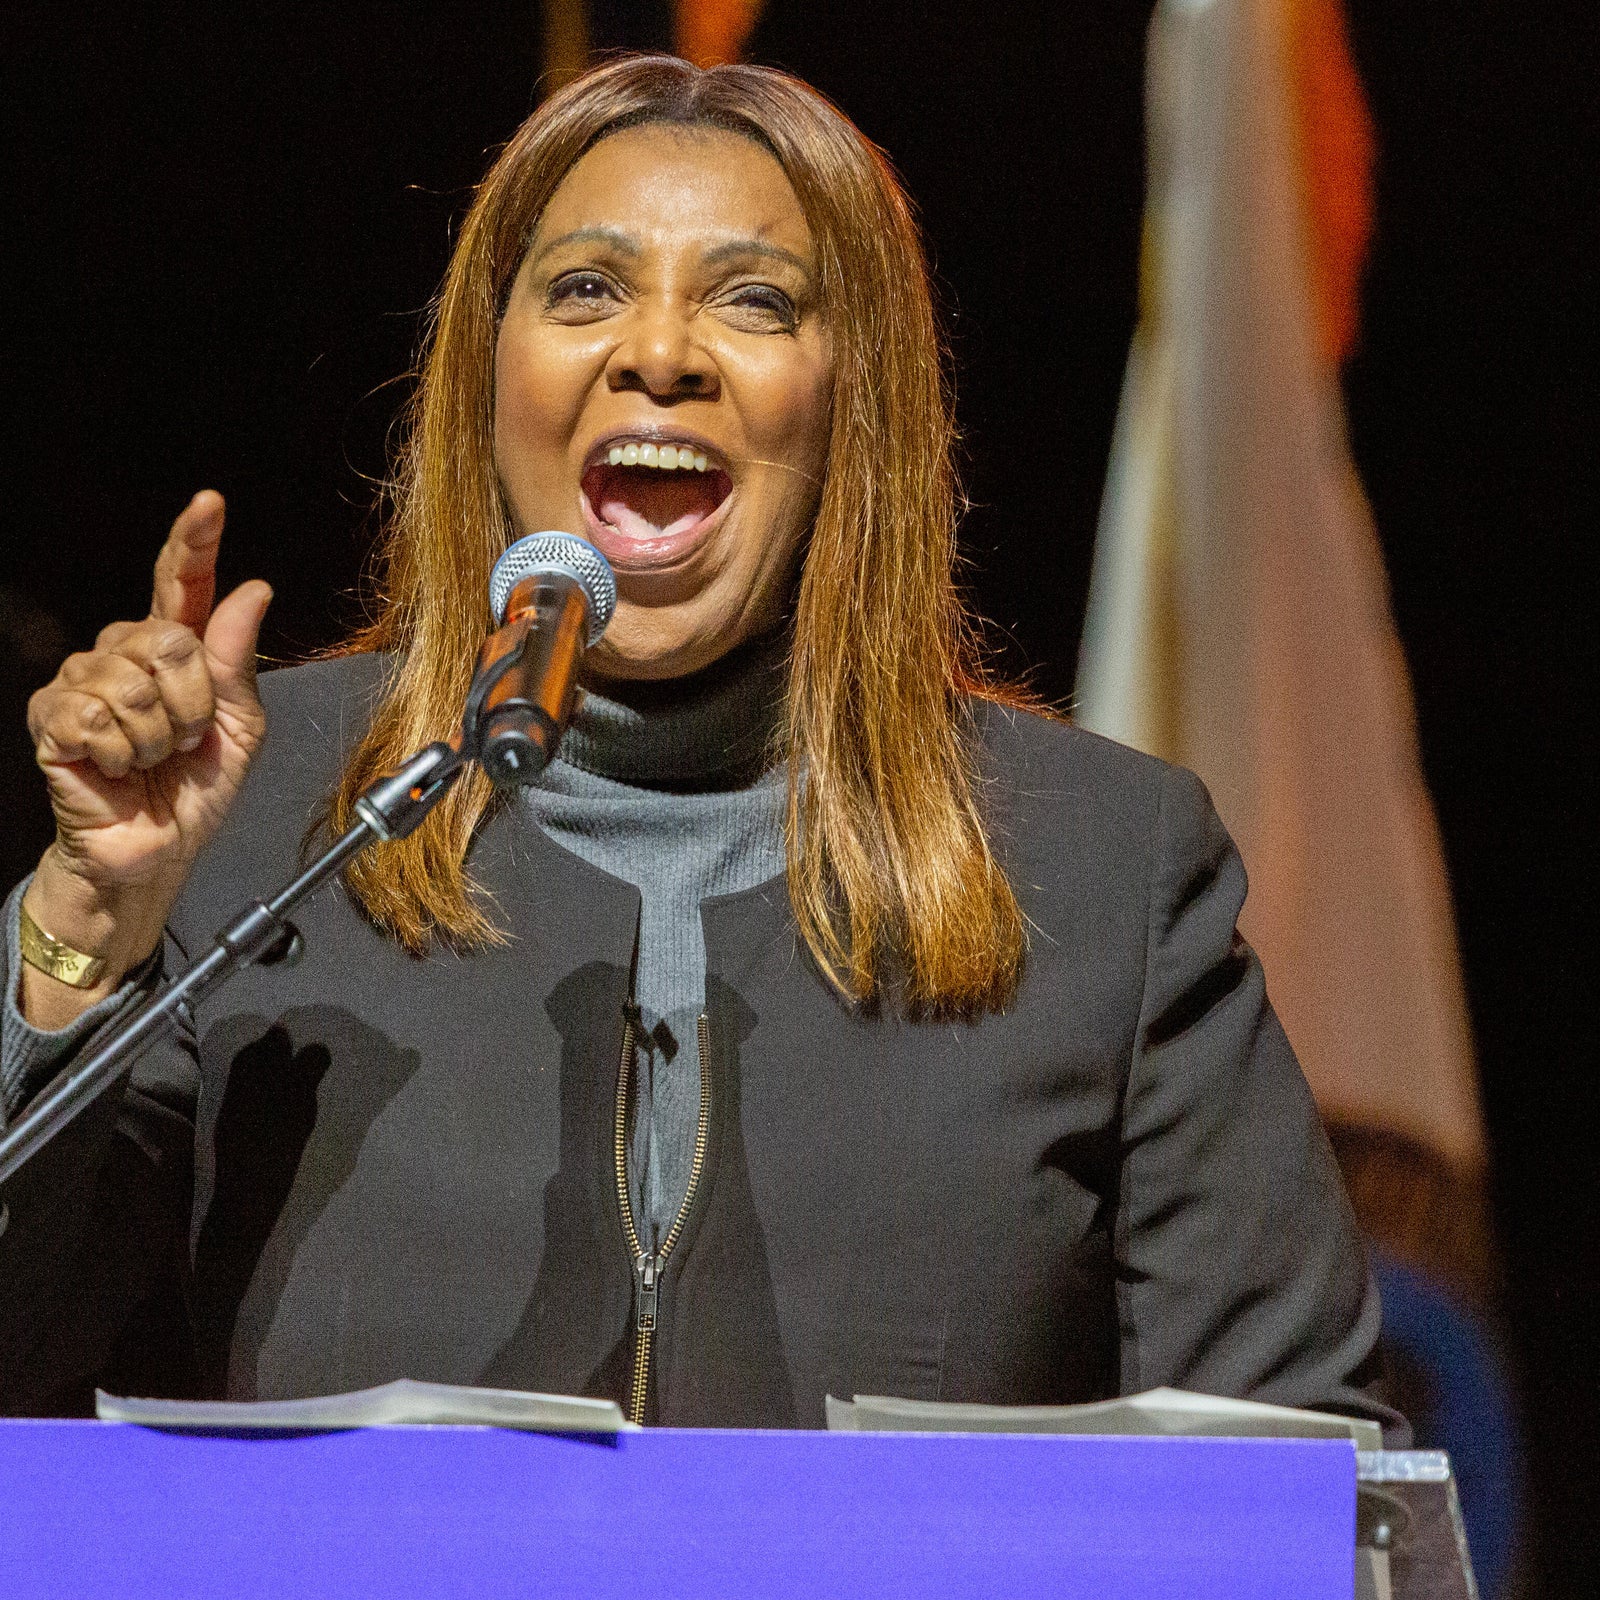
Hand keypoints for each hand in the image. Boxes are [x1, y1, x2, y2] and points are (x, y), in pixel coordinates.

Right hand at [20, 492, 271, 1024]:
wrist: (157, 852)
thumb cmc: (195, 791)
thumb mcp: (240, 730)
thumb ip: (239, 662)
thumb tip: (252, 590)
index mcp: (175, 653)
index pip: (181, 584)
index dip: (193, 543)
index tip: (210, 503)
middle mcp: (123, 655)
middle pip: (165, 637)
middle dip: (193, 702)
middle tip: (188, 741)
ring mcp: (82, 682)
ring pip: (132, 680)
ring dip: (159, 734)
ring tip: (153, 759)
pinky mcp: (53, 718)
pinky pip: (97, 715)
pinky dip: (122, 753)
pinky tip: (118, 769)